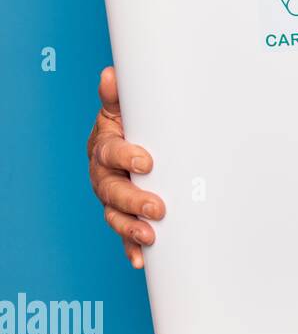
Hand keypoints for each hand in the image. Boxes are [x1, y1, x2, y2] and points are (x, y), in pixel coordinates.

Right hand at [87, 66, 164, 268]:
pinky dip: (132, 247)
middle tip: (157, 208)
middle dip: (134, 201)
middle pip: (113, 191)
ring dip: (131, 228)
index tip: (145, 161)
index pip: (111, 152)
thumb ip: (118, 97)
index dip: (126, 157)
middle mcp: (104, 176)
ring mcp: (113, 198)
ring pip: (116, 215)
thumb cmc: (131, 125)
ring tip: (150, 236)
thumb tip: (112, 75)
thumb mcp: (124, 109)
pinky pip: (125, 234)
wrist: (132, 143)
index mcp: (105, 147)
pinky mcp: (124, 214)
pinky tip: (142, 259)